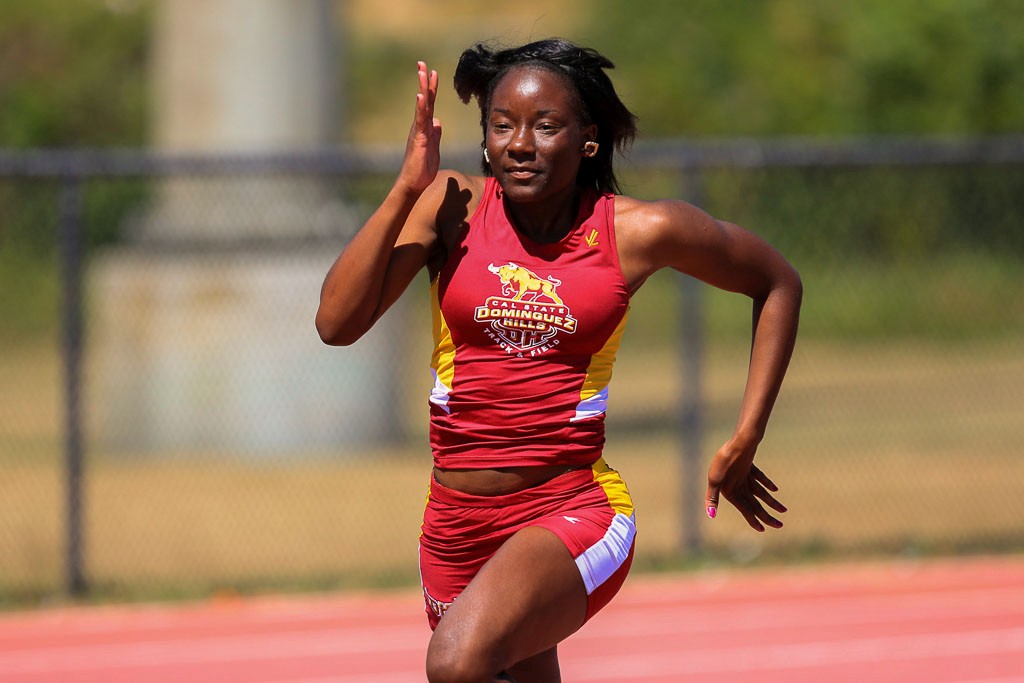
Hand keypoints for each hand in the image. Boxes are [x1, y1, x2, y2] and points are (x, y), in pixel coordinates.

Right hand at [397, 61, 441, 194]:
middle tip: (422, 63)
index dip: (431, 88)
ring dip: (422, 88)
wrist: (413, 184)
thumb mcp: (433, 148)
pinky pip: (420, 121)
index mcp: (425, 127)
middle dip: (424, 81)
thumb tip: (438, 123)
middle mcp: (419, 126)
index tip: (432, 72)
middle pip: (423, 100)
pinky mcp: (418, 139)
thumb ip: (435, 135)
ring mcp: (418, 131)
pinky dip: (420, 108)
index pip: (429, 104)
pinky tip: (421, 96)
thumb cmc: (422, 169)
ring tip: (422, 72)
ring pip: (421, 106)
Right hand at [705, 441, 785, 531]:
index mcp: (729, 491)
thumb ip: (713, 498)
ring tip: (784, 510)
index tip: (764, 530)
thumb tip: (710, 515)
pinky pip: (759, 478)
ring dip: (771, 501)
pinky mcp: (747, 466)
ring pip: (759, 493)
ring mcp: (742, 476)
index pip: (744, 510)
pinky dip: (767, 484)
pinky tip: (775, 490)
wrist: (738, 441)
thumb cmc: (726, 460)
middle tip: (780, 525)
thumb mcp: (715, 480)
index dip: (753, 520)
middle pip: (754, 504)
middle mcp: (736, 485)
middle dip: (766, 515)